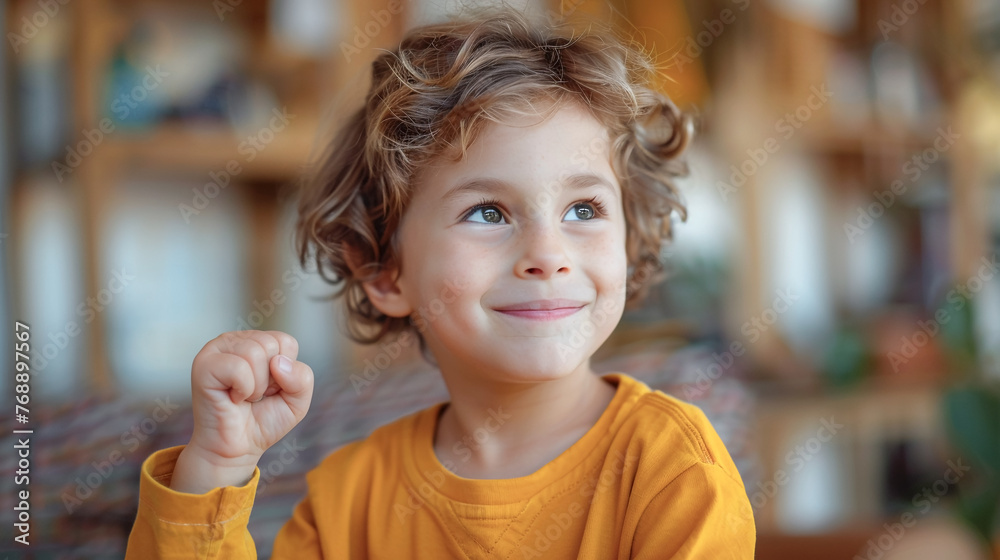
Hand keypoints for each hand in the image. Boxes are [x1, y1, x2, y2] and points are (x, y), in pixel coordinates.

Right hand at [172, 330, 313, 492]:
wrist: (237, 449)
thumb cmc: (263, 420)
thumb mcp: (297, 399)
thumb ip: (302, 377)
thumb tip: (279, 362)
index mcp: (255, 341)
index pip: (286, 341)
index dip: (285, 372)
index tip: (270, 388)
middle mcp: (234, 340)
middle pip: (270, 345)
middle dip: (270, 379)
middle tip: (254, 395)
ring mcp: (216, 350)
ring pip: (254, 353)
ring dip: (256, 387)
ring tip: (243, 397)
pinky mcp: (203, 365)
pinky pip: (238, 368)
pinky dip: (243, 389)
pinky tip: (232, 398)